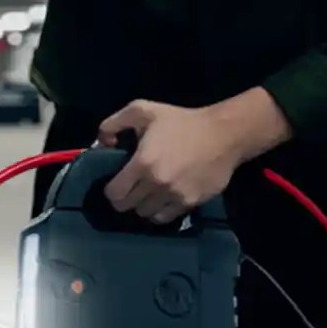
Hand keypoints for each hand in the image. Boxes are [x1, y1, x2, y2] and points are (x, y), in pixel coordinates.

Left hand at [97, 88, 292, 223]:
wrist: (224, 134)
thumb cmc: (182, 121)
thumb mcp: (143, 109)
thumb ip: (114, 123)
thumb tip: (101, 143)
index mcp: (142, 164)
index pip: (114, 193)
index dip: (111, 190)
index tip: (116, 183)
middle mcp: (156, 184)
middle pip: (127, 207)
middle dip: (125, 199)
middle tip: (131, 189)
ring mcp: (174, 196)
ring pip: (145, 214)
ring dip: (142, 206)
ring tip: (147, 194)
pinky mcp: (190, 203)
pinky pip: (165, 218)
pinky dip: (160, 212)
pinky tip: (162, 200)